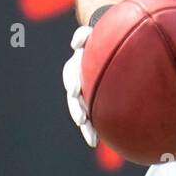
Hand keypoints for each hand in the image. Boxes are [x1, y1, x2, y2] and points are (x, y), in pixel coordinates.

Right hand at [62, 24, 97, 147]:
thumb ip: (81, 36)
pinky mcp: (96, 103)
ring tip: (92, 140)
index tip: (75, 90)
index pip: (71, 76)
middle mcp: (78, 84)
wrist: (104, 47)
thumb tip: (75, 44)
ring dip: (87, 127)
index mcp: (75, 67)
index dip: (72, 83)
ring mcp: (86, 95)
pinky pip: (96, 117)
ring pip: (84, 114)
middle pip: (75, 101)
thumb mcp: (88, 34)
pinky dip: (97, 129)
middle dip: (77, 111)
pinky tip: (103, 141)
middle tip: (81, 120)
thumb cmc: (96, 39)